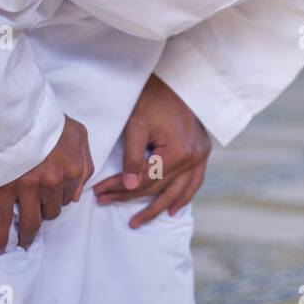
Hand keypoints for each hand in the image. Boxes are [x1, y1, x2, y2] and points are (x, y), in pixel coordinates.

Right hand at [0, 114, 93, 253]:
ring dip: (28, 231)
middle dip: (44, 212)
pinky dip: (1, 237)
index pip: (69, 198)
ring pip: (32, 220)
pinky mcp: (5, 189)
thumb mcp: (79, 134)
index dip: (59, 198)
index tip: (49, 199)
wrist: (17, 112)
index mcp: (73, 170)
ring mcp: (29, 188)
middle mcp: (54, 182)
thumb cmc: (49, 121)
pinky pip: (3, 220)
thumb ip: (86, 164)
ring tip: (23, 240)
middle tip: (35, 211)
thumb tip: (76, 197)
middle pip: (51, 211)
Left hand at [93, 73, 211, 228]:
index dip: (120, 188)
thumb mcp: (137, 126)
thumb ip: (133, 158)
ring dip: (159, 207)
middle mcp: (194, 157)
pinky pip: (195, 181)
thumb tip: (130, 186)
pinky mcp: (203, 151)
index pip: (145, 179)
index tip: (100, 192)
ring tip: (139, 221)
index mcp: (179, 152)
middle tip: (106, 202)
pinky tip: (174, 208)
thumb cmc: (153, 100)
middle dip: (131, 197)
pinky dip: (184, 195)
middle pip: (159, 187)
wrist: (177, 82)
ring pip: (179, 190)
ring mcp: (202, 156)